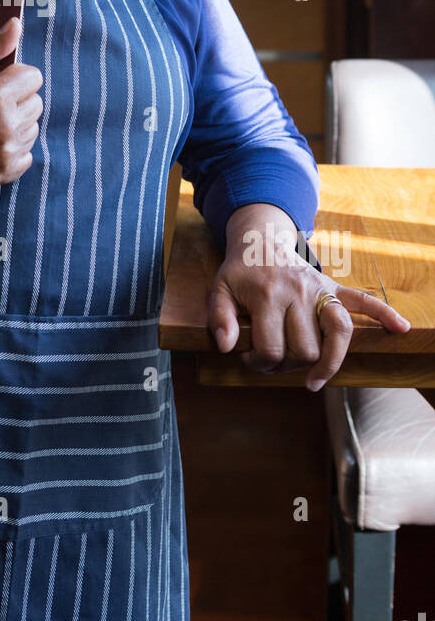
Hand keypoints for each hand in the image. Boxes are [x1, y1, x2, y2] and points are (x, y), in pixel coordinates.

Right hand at [0, 16, 42, 190]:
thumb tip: (16, 25)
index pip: (34, 77)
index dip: (15, 77)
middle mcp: (6, 125)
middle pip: (36, 103)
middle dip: (17, 100)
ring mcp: (5, 152)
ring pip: (32, 129)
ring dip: (17, 124)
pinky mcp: (3, 173)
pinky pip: (27, 156)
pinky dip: (14, 150)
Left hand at [208, 227, 410, 390]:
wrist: (261, 241)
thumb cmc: (240, 272)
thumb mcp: (220, 290)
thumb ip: (220, 318)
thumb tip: (227, 347)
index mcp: (268, 294)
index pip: (271, 348)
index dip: (258, 363)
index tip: (250, 359)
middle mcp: (299, 292)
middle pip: (305, 349)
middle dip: (287, 364)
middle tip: (273, 360)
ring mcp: (320, 289)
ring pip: (337, 336)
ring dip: (327, 363)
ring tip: (315, 379)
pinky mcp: (334, 287)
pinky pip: (364, 301)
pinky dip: (384, 314)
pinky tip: (401, 328)